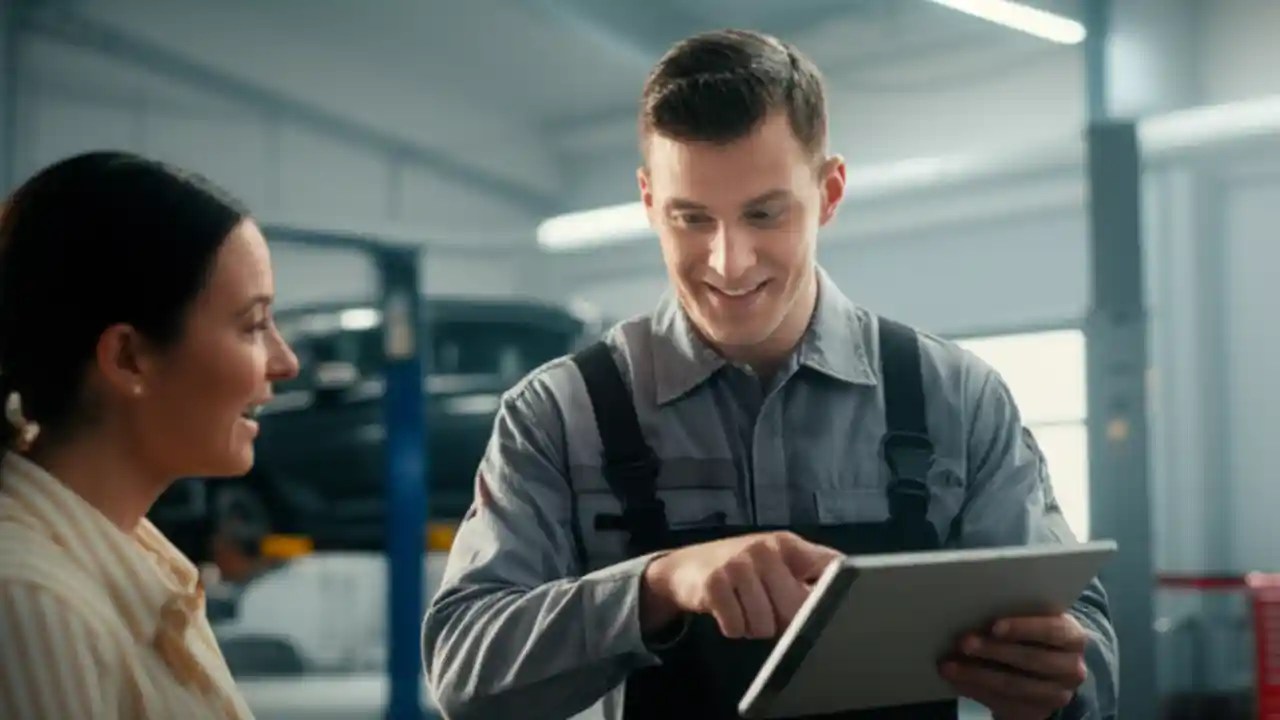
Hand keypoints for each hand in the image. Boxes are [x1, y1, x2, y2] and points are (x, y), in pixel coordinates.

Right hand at [641, 531, 840, 638]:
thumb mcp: (778, 563)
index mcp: (788, 544)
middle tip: (770, 612)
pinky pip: (737, 627)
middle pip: (797, 609)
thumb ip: (810, 577)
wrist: (685, 567)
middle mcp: (764, 549)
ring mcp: (738, 564)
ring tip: (746, 609)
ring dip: (755, 627)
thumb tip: (847, 602)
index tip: (836, 613)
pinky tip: (728, 612)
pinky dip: (734, 628)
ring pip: (765, 624)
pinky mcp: (714, 584)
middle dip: (785, 622)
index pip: (829, 570)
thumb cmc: (742, 569)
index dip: (834, 597)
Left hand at [940, 613, 1088, 719]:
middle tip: (963, 643)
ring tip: (949, 666)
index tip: (994, 626)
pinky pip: (1004, 704)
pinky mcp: (1037, 713)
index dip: (1023, 628)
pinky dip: (976, 691)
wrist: (1052, 668)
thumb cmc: (1034, 633)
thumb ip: (1017, 613)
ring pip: (1014, 686)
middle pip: (1030, 660)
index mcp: (1073, 637)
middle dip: (993, 651)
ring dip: (977, 675)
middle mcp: (1072, 669)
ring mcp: (1057, 695)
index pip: (1053, 631)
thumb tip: (975, 608)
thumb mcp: (1035, 619)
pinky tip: (957, 681)